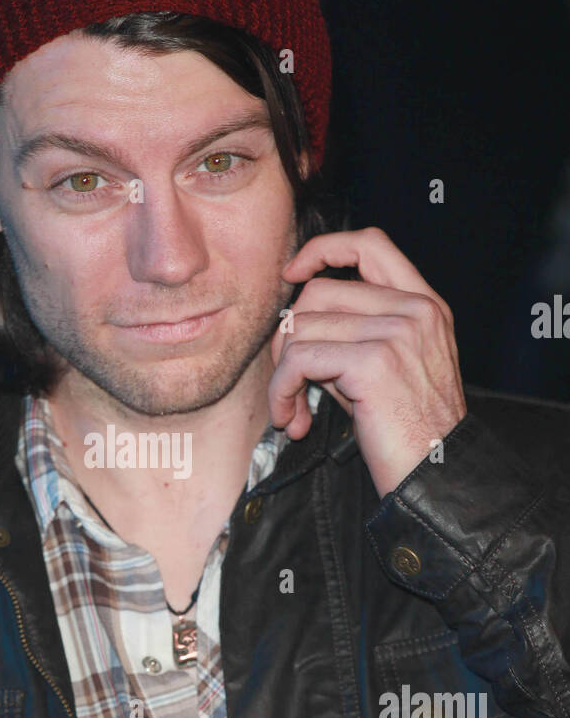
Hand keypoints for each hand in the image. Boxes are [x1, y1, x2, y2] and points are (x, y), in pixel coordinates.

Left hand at [269, 227, 466, 497]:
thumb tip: (293, 321)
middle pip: (319, 292)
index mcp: (424, 304)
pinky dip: (282, 392)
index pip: (370, 244)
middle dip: (287, 337)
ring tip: (292, 410)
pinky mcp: (374, 363)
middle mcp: (415, 311)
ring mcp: (397, 333)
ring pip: (302, 328)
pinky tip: (292, 420)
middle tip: (288, 380)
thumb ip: (354, 332)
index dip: (324, 249)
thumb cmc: (407, 431)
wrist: (436, 474)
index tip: (292, 273)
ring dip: (282, 376)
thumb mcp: (389, 366)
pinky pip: (299, 360)